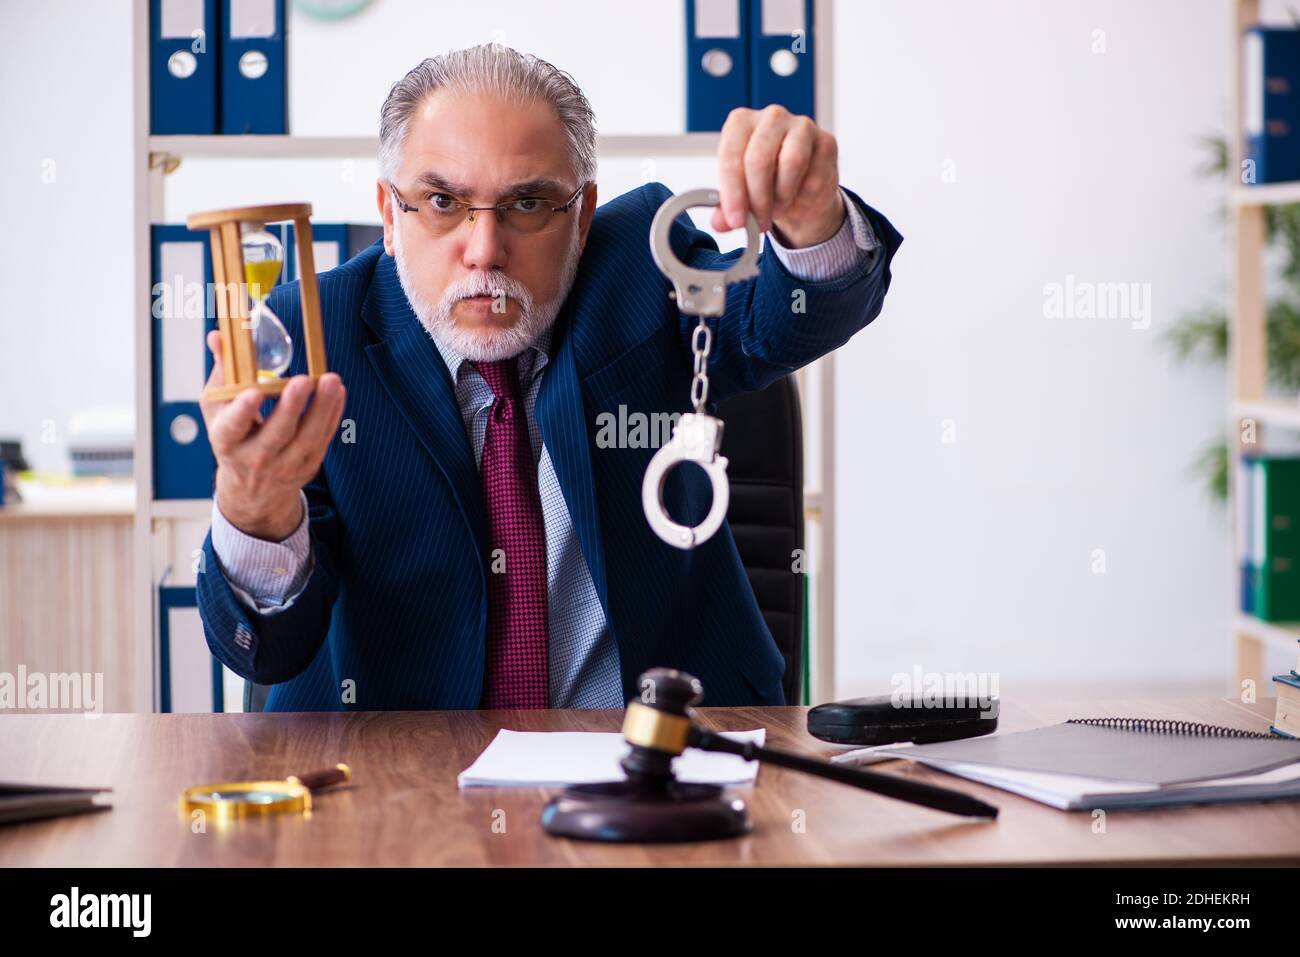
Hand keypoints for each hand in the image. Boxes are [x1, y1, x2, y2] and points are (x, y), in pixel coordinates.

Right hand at [199, 330, 345, 540]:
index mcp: (226, 441)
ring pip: (307, 438)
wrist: (252, 490)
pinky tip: (337, 391)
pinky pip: (323, 438)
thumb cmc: (234, 438)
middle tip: (303, 381)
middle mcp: (255, 457)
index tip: (254, 392)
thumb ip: (222, 372)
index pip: (233, 427)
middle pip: (277, 433)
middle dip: (291, 407)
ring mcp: (285, 465)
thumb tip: (218, 335)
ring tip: (331, 381)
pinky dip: (332, 415)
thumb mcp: (218, 410)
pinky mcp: (308, 465)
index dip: (243, 411)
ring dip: (322, 409)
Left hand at [711, 104, 844, 247]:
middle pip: (759, 159)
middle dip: (758, 199)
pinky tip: (799, 196)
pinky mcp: (826, 142)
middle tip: (758, 223)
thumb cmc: (766, 184)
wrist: (801, 190)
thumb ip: (728, 210)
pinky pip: (815, 175)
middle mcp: (771, 117)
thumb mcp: (741, 197)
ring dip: (782, 196)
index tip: (736, 220)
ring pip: (791, 163)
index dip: (732, 192)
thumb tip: (720, 223)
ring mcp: (802, 126)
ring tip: (778, 208)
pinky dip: (804, 195)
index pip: (731, 154)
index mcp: (741, 123)